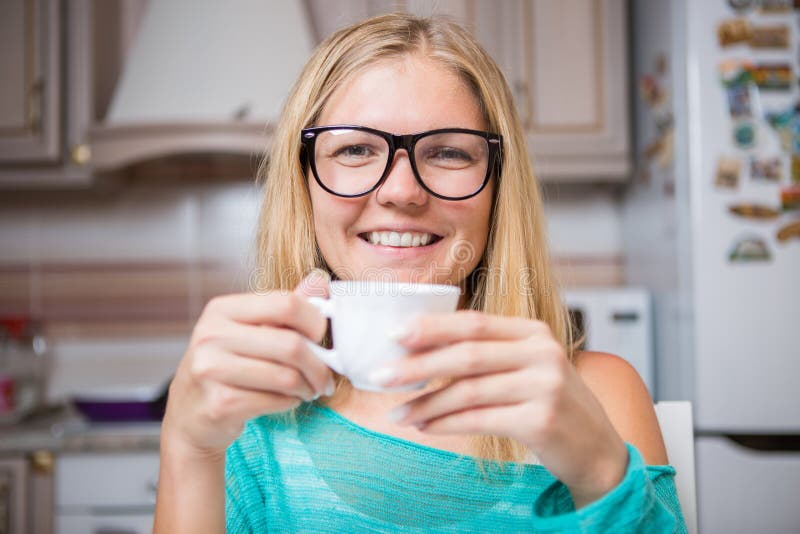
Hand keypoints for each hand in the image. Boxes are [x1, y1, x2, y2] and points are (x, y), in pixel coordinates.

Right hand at [161, 272, 334, 457]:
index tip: (321, 338)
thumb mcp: (250, 330)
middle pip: (290, 344)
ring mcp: (211, 370)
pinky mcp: (219, 404)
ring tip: (309, 390)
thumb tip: (321, 280)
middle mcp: (211, 335)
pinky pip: (275, 401)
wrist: (191, 414)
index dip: (314, 321)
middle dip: (318, 365)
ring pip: (286, 376)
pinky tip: (288, 400)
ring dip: (307, 387)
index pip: (285, 304)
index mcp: (222, 310)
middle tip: (325, 377)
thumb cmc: (228, 365)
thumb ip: (284, 307)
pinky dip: (290, 402)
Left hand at [373, 310, 628, 506]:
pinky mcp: (541, 421)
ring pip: (468, 390)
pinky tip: (425, 426)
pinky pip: (479, 419)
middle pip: (467, 354)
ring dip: (426, 403)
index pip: (474, 323)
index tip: (394, 335)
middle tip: (381, 375)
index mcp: (534, 333)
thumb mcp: (527, 368)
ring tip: (398, 412)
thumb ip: (488, 355)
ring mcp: (545, 386)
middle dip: (418, 365)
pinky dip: (446, 423)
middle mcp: (542, 354)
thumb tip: (420, 353)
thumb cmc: (551, 404)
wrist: (597, 449)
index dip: (432, 327)